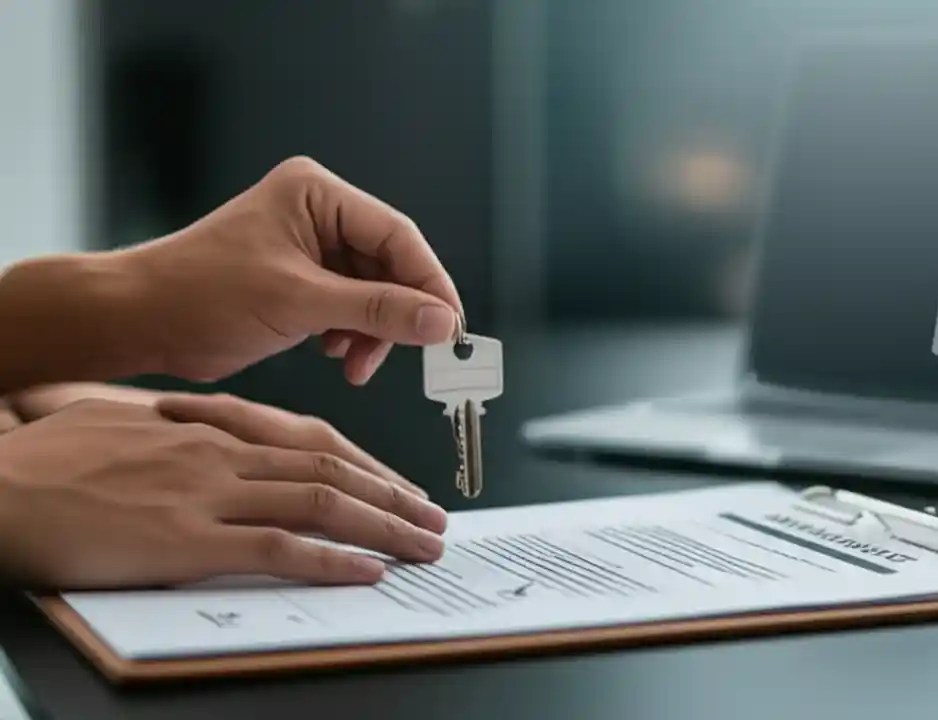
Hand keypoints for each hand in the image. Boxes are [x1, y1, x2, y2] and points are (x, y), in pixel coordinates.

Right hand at [0, 399, 446, 589]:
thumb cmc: (44, 461)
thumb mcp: (120, 427)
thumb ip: (174, 436)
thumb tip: (192, 438)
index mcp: (209, 429)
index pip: (311, 440)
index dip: (365, 464)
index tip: (398, 485)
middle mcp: (220, 454)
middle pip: (331, 469)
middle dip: (392, 496)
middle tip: (433, 518)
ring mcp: (206, 494)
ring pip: (321, 503)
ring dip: (383, 527)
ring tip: (423, 545)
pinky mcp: (186, 539)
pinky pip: (277, 548)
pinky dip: (331, 560)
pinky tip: (366, 571)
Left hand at [119, 156, 461, 385]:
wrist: (140, 321)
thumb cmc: (201, 295)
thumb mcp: (300, 303)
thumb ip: (378, 310)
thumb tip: (442, 322)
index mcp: (317, 194)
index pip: (397, 235)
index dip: (429, 283)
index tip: (450, 327)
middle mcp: (317, 212)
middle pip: (390, 265)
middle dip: (396, 314)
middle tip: (411, 353)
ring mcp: (308, 246)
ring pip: (373, 291)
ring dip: (373, 331)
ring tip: (356, 364)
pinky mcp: (299, 279)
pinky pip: (349, 305)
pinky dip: (352, 335)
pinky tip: (337, 356)